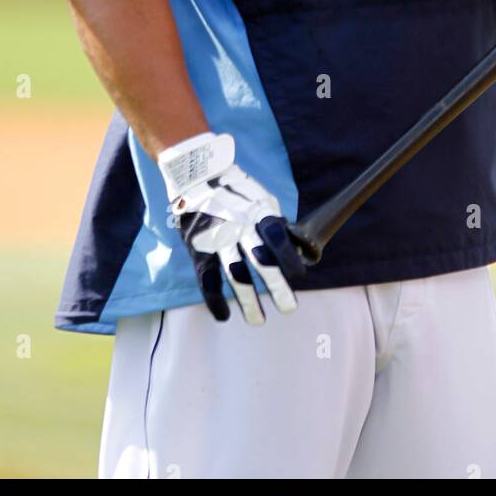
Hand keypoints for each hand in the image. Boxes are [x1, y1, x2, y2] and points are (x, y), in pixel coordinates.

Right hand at [162, 138, 307, 323]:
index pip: (275, 236)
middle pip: (259, 259)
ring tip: (259, 321)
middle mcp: (238, 225)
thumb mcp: (261, 200)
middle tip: (289, 308)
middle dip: (275, 285)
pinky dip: (214, 299)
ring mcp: (217, 237)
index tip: (299, 276)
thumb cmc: (237, 190)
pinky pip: (206, 278)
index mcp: (257, 211)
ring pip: (234, 272)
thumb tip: (297, 250)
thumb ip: (276, 224)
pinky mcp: (198, 247)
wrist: (197, 175)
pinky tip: (224, 315)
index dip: (287, 257)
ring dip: (247, 299)